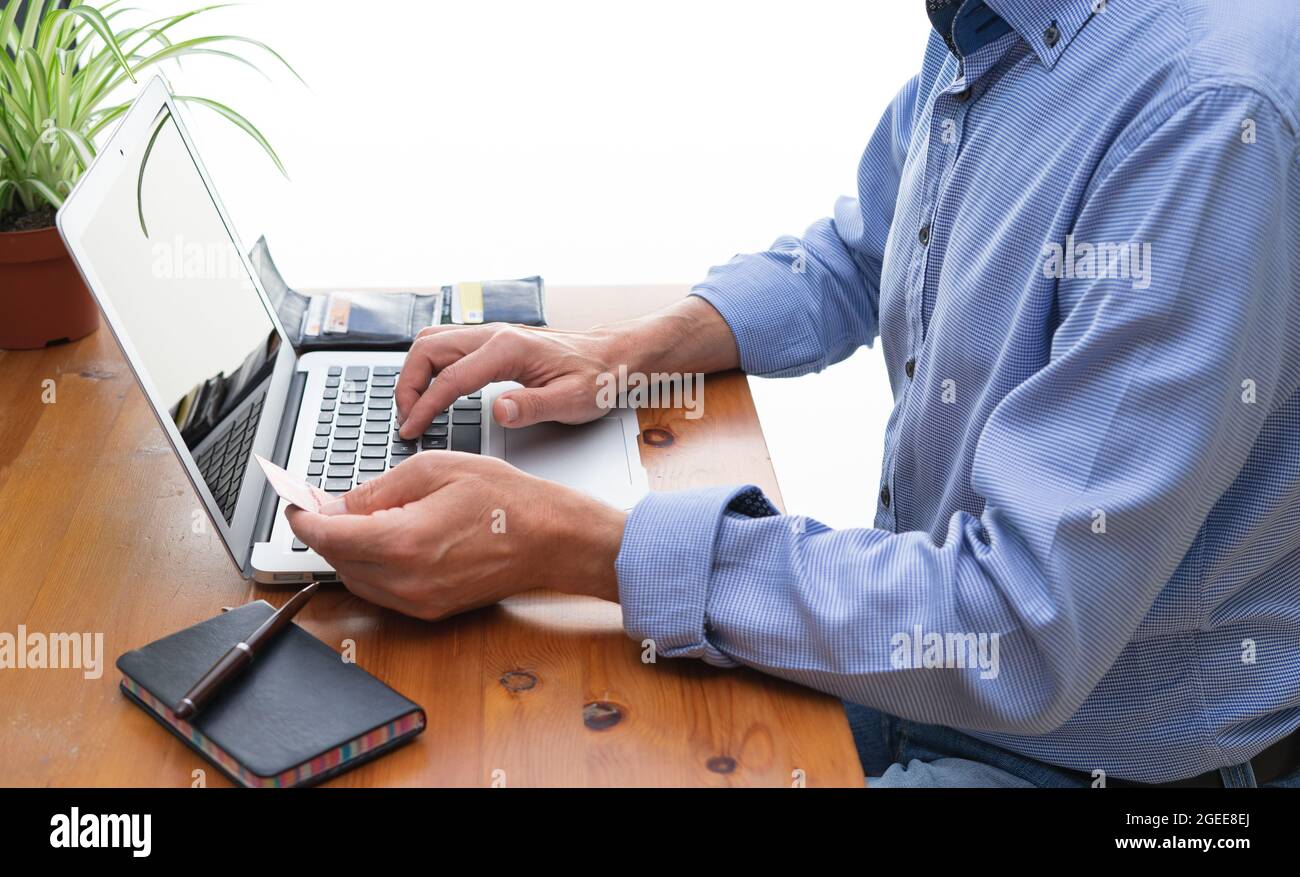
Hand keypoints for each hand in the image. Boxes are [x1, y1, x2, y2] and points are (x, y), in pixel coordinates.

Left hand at [285, 452, 625, 620]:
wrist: (553, 540)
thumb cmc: (506, 501)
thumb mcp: (436, 470)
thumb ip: (378, 488)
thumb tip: (338, 502)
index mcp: (401, 541)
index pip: (325, 534)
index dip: (301, 515)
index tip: (293, 500)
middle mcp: (404, 580)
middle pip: (334, 558)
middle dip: (322, 529)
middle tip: (320, 501)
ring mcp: (417, 601)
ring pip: (353, 578)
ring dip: (344, 549)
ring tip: (353, 516)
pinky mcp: (429, 609)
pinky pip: (380, 590)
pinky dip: (369, 565)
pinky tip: (381, 539)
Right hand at [393, 297, 741, 440]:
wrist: (618, 356)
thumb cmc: (600, 378)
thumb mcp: (573, 400)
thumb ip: (533, 406)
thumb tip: (499, 410)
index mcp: (508, 349)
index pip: (450, 378)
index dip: (424, 406)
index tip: (411, 429)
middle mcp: (495, 336)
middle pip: (428, 349)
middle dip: (408, 383)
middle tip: (405, 418)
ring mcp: (493, 337)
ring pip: (434, 343)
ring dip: (416, 373)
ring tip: (413, 408)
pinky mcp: (496, 344)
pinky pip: (449, 349)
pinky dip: (431, 368)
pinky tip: (434, 392)